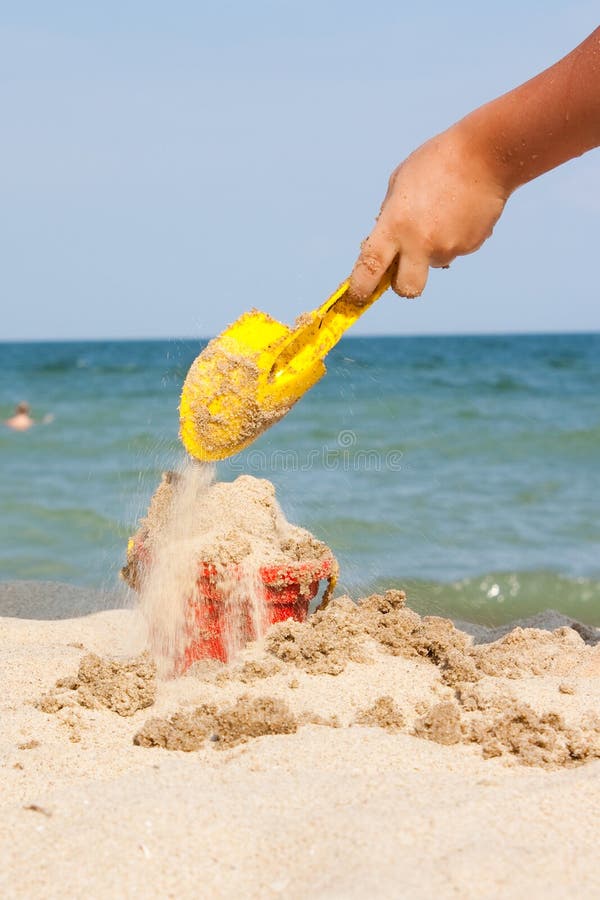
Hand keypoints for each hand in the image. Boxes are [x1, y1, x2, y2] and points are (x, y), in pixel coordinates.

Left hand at [348, 123, 508, 301]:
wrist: (485, 155)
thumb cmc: (436, 163)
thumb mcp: (400, 185)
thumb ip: (390, 218)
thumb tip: (387, 245)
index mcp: (395, 224)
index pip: (370, 267)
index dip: (360, 287)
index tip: (357, 295)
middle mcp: (420, 242)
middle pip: (406, 289)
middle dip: (402, 285)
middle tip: (403, 269)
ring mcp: (448, 247)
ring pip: (433, 262)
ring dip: (432, 247)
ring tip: (441, 212)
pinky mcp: (470, 246)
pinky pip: (455, 249)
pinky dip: (453, 236)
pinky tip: (458, 210)